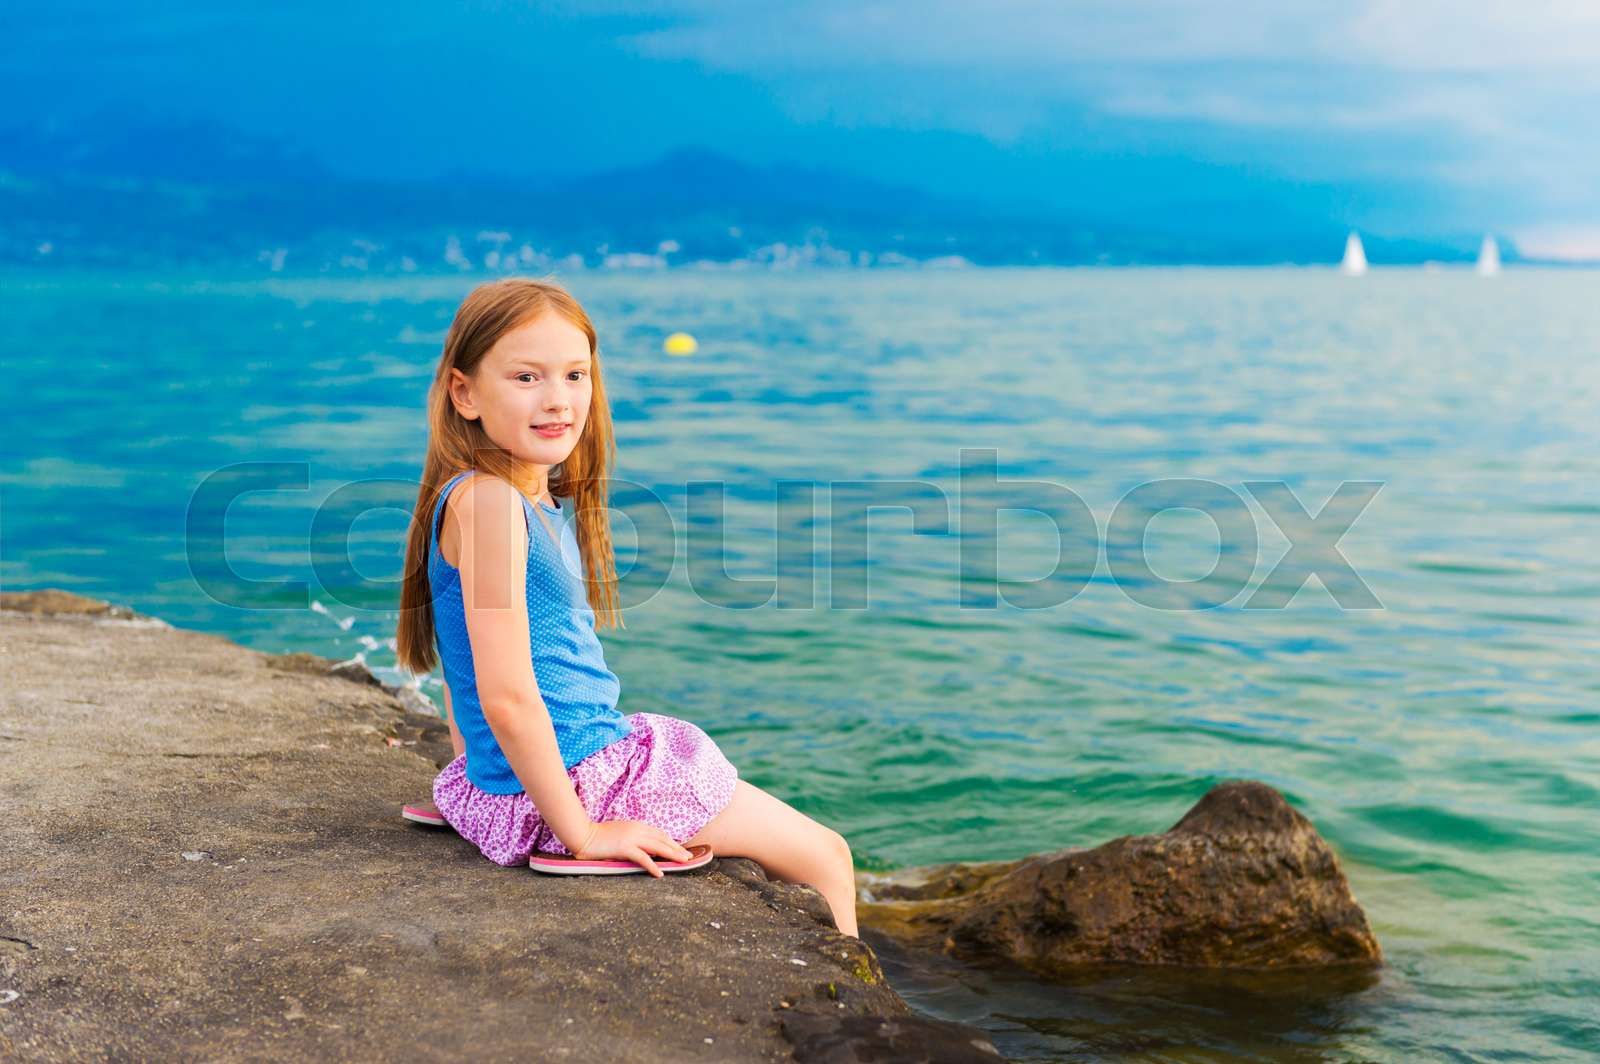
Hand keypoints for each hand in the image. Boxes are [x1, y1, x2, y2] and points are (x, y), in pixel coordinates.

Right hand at [573, 819, 694, 877]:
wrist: (583, 835)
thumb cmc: (599, 837)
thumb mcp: (620, 834)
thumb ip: (633, 839)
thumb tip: (645, 850)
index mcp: (636, 825)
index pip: (659, 833)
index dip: (671, 841)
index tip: (680, 848)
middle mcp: (637, 829)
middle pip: (663, 839)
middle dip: (677, 848)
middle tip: (689, 857)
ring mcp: (631, 838)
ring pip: (658, 846)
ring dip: (672, 854)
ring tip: (683, 862)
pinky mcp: (624, 847)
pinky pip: (643, 858)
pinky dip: (653, 866)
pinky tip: (660, 873)